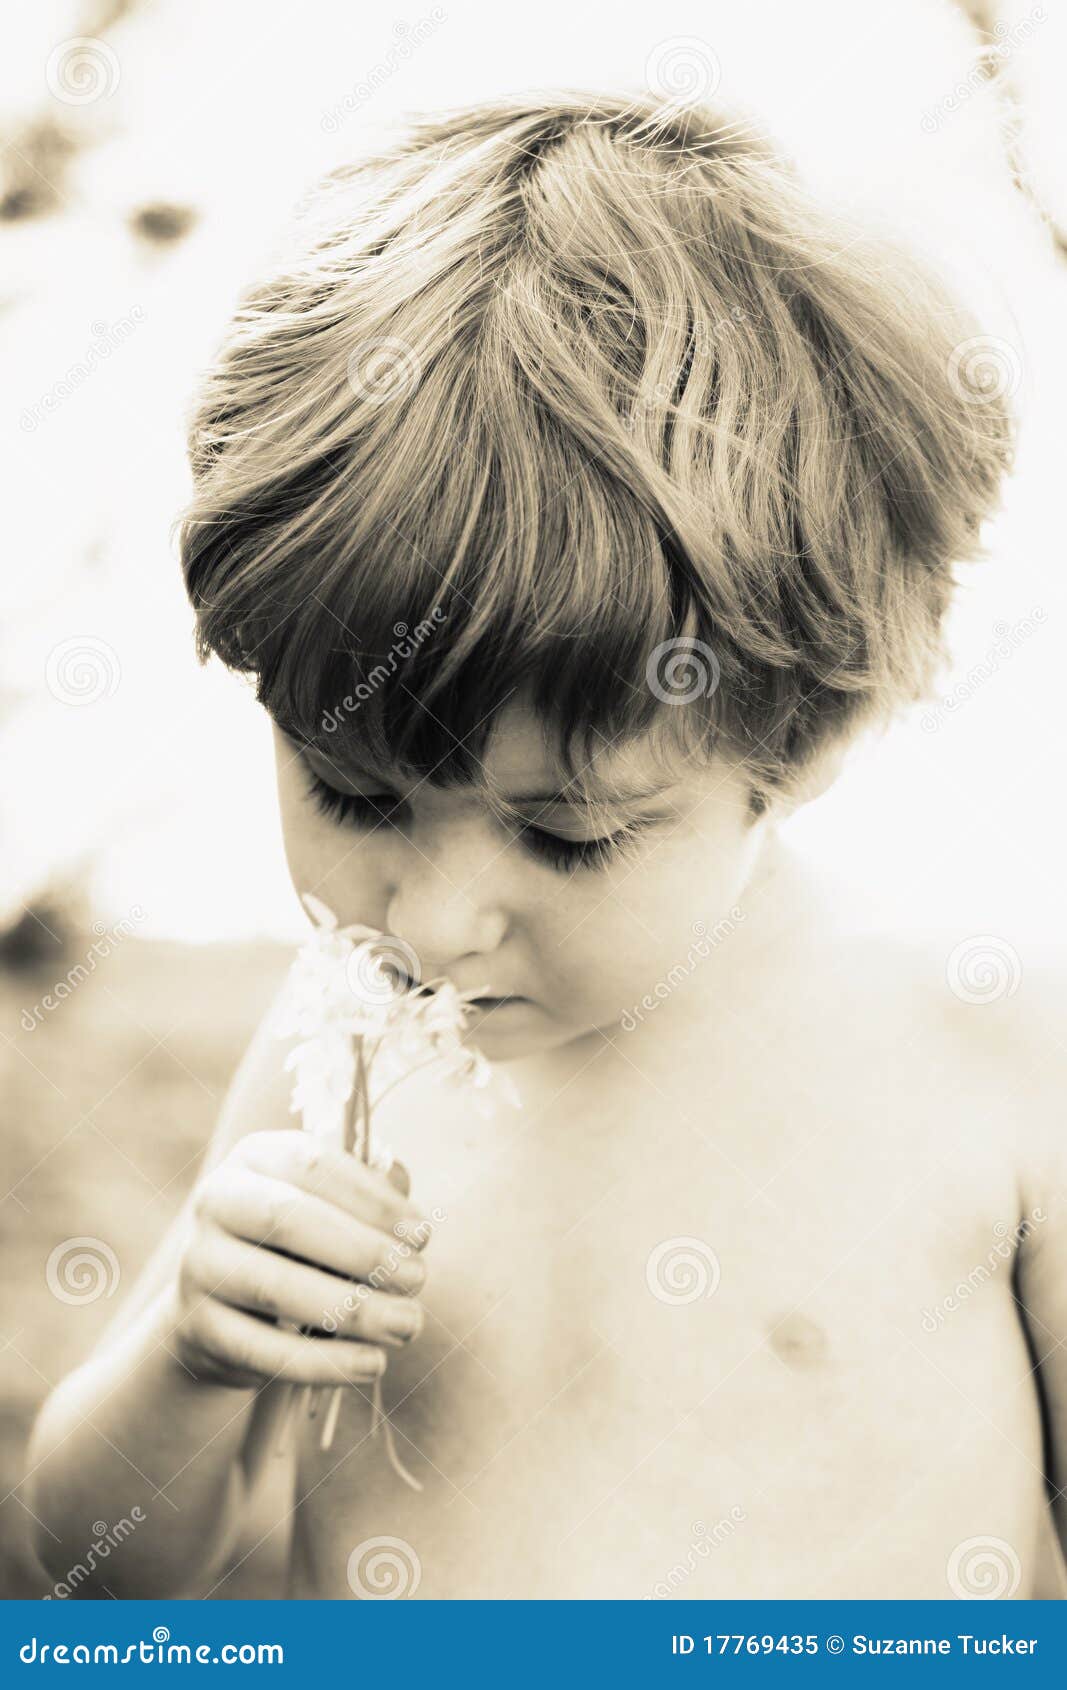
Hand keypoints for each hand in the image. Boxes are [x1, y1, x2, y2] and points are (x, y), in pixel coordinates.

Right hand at [169, 1130, 428, 1389]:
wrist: (219, 1306)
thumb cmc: (294, 1245)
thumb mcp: (328, 1207)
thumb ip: (368, 1191)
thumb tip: (401, 1188)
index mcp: (254, 1158)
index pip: (313, 1164)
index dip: (373, 1199)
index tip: (422, 1235)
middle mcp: (215, 1201)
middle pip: (290, 1219)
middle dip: (364, 1251)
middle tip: (417, 1278)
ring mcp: (199, 1264)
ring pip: (276, 1288)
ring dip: (353, 1309)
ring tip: (407, 1324)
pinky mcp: (197, 1327)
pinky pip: (264, 1350)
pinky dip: (324, 1362)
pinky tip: (371, 1364)